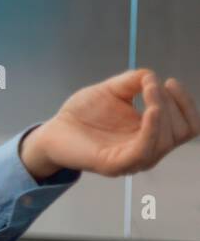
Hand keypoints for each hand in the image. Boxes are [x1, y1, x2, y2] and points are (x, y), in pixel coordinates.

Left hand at [20, 69, 198, 180]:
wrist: (53, 130)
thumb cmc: (83, 113)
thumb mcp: (112, 91)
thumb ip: (133, 82)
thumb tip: (152, 76)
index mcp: (152, 135)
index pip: (187, 126)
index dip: (185, 103)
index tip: (170, 81)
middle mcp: (148, 150)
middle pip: (181, 132)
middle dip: (172, 105)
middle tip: (152, 86)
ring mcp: (133, 160)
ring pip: (166, 140)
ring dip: (163, 112)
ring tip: (149, 91)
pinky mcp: (116, 164)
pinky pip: (144, 150)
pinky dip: (152, 129)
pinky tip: (150, 110)